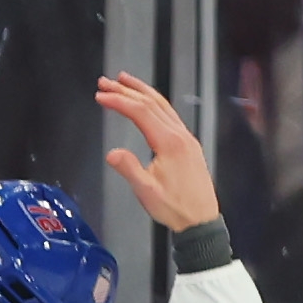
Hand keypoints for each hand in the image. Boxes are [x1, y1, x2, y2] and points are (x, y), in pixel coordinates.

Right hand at [97, 72, 219, 232]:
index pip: (140, 112)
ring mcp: (186, 138)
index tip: (101, 96)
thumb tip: (112, 154)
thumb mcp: (147, 192)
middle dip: (126, 90)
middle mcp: (180, 135)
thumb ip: (129, 169)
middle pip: (151, 103)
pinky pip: (170, 115)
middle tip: (105, 82)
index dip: (119, 101)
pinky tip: (147, 104)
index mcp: (169, 143)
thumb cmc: (176, 208)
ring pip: (163, 105)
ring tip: (124, 81)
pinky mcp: (189, 144)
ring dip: (142, 91)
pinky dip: (155, 103)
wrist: (201, 221)